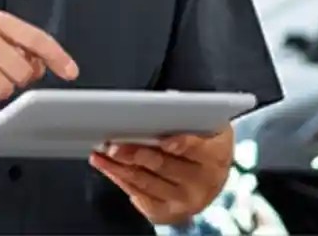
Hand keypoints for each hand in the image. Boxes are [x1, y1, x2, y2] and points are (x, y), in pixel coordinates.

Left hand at [89, 128, 233, 225]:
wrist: (209, 175)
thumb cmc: (201, 141)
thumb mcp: (204, 123)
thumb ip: (185, 114)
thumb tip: (159, 104)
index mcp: (216, 154)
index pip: (198, 148)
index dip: (181, 144)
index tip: (164, 141)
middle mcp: (204, 182)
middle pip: (165, 166)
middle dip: (136, 155)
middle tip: (114, 145)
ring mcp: (186, 201)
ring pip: (147, 183)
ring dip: (120, 167)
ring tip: (101, 154)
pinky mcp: (168, 212)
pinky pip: (140, 196)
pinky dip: (121, 179)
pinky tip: (108, 167)